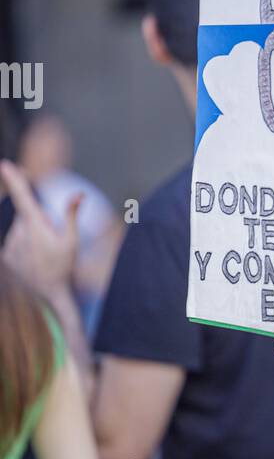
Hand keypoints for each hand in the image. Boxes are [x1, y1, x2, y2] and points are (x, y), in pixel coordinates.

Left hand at [1, 159, 81, 295]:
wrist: (49, 294)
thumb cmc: (64, 266)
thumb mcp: (72, 241)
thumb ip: (72, 214)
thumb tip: (80, 193)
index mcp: (36, 227)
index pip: (23, 197)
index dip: (14, 179)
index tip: (5, 165)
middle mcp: (19, 234)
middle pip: (26, 216)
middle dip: (38, 221)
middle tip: (51, 240)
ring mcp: (10, 246)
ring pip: (20, 229)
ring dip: (30, 235)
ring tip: (42, 254)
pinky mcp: (5, 256)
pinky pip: (13, 242)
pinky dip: (22, 246)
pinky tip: (33, 260)